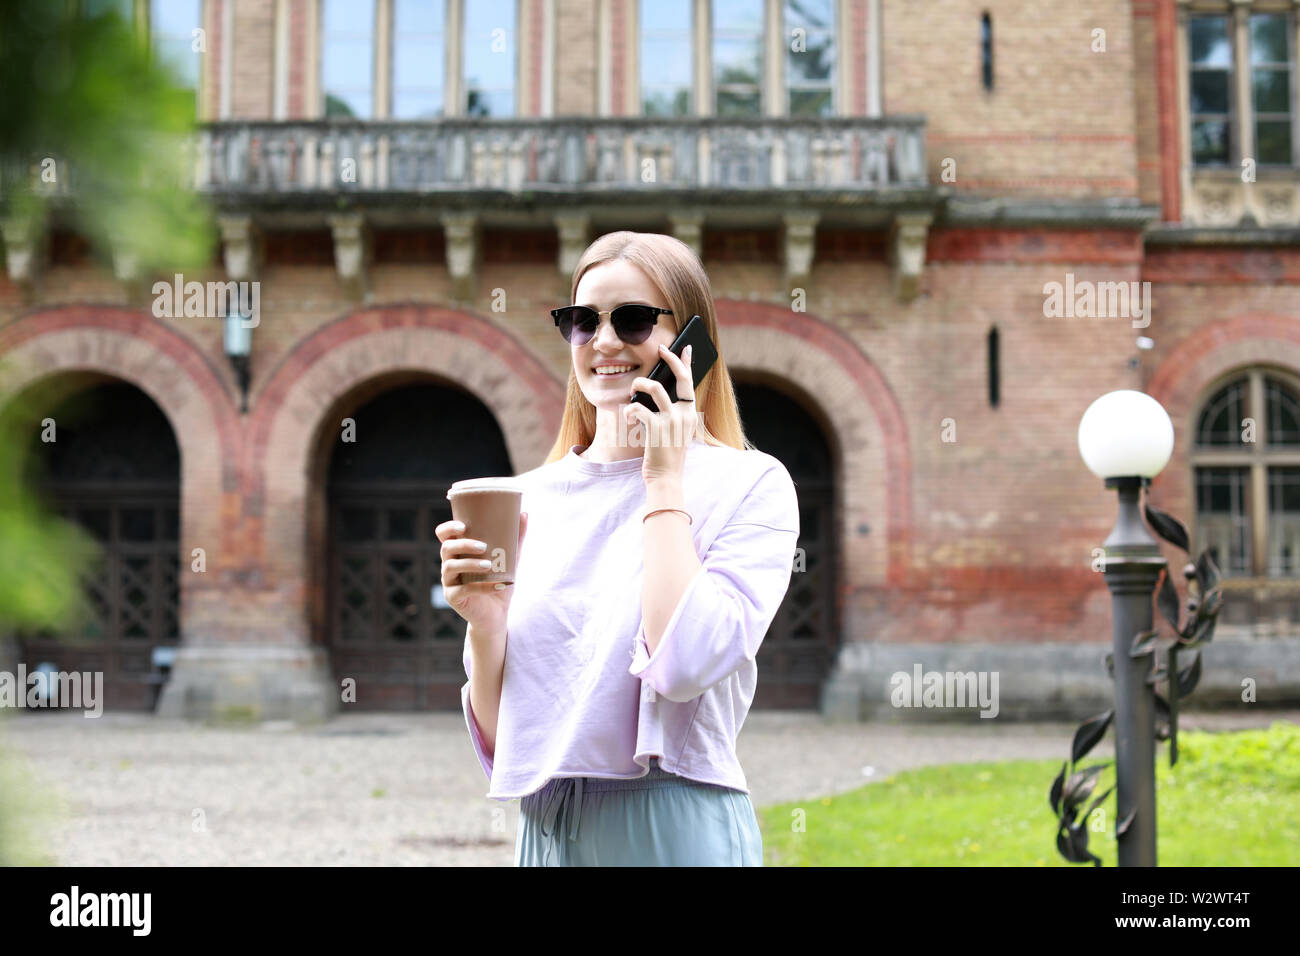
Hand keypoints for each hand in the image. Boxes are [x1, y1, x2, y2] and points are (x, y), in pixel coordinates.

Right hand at [436, 512, 527, 633]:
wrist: (496, 614)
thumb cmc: (499, 581)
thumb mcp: (510, 559)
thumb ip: (515, 539)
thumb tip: (525, 513)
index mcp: (458, 551)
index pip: (443, 535)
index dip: (449, 528)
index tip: (464, 526)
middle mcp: (449, 564)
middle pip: (446, 548)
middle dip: (464, 545)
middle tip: (484, 546)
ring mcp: (448, 581)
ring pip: (451, 567)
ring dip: (470, 564)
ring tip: (489, 565)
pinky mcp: (453, 597)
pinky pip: (464, 590)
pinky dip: (482, 587)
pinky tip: (498, 586)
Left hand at [624, 343, 697, 484]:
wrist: (666, 478)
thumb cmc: (667, 455)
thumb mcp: (676, 431)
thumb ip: (672, 413)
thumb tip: (657, 391)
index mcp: (690, 414)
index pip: (691, 382)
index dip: (687, 362)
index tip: (684, 348)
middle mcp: (684, 414)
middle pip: (679, 377)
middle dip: (670, 358)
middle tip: (660, 349)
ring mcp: (671, 420)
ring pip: (653, 387)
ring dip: (638, 385)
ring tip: (633, 392)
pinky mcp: (656, 428)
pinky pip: (638, 408)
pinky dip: (629, 411)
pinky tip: (629, 420)